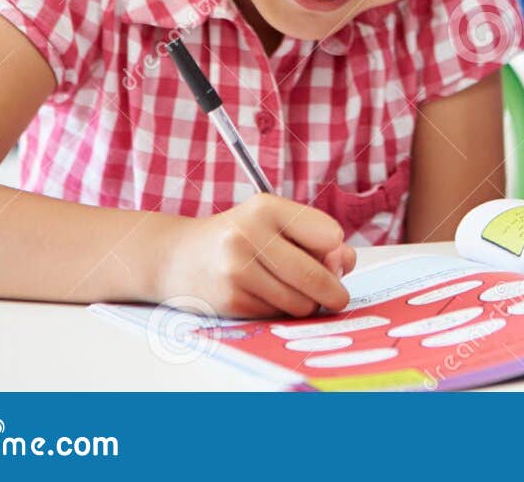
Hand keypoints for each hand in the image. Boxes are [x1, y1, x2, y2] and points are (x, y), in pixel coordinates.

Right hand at [152, 193, 358, 318]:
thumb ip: (317, 239)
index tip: (332, 255)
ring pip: (300, 302)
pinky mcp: (229, 300)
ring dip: (307, 305)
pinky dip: (282, 312)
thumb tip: (345, 263)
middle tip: (337, 297)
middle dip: (334, 292)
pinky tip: (267, 298)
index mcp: (266, 207)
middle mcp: (248, 235)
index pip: (329, 235)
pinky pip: (277, 315)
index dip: (336, 250)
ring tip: (293, 292)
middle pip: (316, 275)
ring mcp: (235, 269)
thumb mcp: (275, 223)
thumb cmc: (240, 238)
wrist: (178, 257)